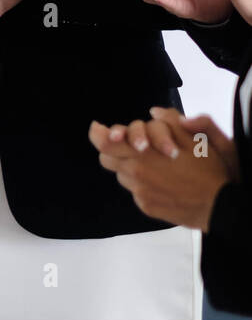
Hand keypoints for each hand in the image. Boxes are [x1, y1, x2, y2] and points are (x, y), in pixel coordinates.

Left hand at [89, 110, 233, 230]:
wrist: (221, 207)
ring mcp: (139, 192)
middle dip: (114, 149)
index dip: (97, 134)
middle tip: (128, 145)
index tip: (98, 127)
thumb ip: (172, 121)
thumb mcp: (197, 138)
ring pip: (121, 174)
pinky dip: (141, 184)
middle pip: (107, 158)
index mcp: (144, 153)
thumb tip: (154, 111)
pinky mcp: (146, 207)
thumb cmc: (210, 170)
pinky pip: (135, 191)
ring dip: (129, 166)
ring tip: (152, 164)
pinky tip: (162, 182)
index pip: (104, 143)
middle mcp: (136, 174)